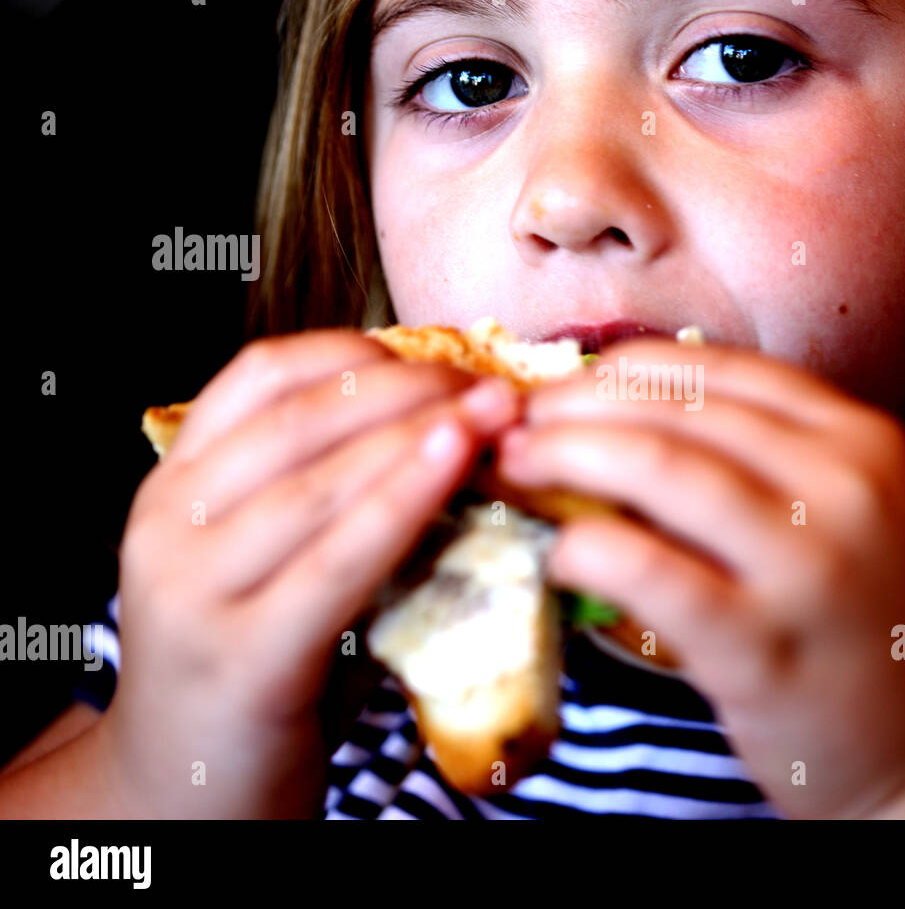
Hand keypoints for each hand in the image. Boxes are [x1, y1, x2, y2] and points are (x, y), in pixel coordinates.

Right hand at [104, 330, 519, 816]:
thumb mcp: (272, 563)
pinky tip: (456, 464)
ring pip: (321, 483)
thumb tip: (453, 431)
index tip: (438, 358)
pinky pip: (338, 563)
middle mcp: (169, 527)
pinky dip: (403, 502)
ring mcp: (195, 593)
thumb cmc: (256, 664)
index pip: (260, 376)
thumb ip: (331, 501)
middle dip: (410, 389)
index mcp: (175, 486)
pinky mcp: (242, 658)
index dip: (358, 353)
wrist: (185, 791)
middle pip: (301, 420)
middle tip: (493, 387)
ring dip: (421, 434)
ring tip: (496, 414)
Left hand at [498, 338, 904, 818]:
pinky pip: (652, 572)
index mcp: (861, 439)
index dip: (617, 368)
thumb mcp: (844, 512)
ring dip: (566, 458)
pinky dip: (587, 548)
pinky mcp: (766, 648)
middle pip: (678, 408)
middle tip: (515, 427)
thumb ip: (756, 461)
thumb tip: (615, 419)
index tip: (558, 387)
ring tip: (516, 470)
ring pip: (662, 470)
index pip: (715, 367)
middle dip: (575, 407)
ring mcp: (811, 567)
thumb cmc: (867, 621)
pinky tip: (560, 552)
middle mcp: (846, 487)